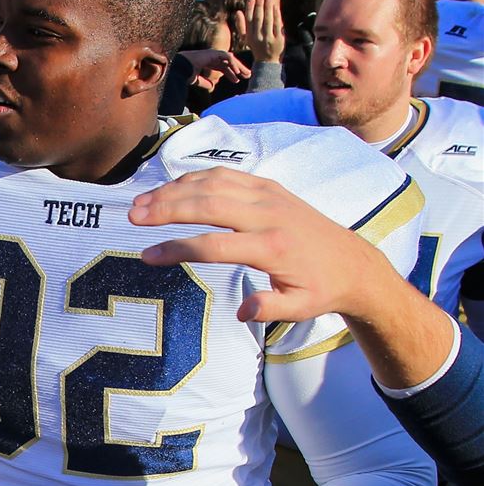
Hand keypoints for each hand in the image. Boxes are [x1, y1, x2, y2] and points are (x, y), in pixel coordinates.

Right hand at [128, 168, 390, 323]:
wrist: (353, 261)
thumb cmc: (321, 288)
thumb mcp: (302, 308)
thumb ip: (271, 307)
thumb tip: (243, 310)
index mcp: (272, 248)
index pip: (213, 245)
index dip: (177, 249)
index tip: (146, 256)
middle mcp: (267, 215)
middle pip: (206, 204)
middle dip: (165, 208)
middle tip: (132, 216)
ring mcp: (267, 195)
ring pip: (211, 184)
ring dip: (173, 190)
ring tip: (141, 202)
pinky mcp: (267, 185)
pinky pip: (224, 175)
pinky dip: (194, 178)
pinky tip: (171, 187)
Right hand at [178, 49, 250, 91]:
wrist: (179, 68)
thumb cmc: (184, 73)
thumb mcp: (196, 80)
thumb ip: (204, 82)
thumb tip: (211, 86)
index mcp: (207, 61)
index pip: (222, 66)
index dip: (230, 74)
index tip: (237, 81)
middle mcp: (211, 56)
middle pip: (228, 62)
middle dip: (238, 69)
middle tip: (247, 75)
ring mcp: (212, 54)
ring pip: (230, 59)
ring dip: (239, 66)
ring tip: (246, 74)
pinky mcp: (213, 53)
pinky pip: (227, 58)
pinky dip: (233, 64)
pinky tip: (237, 72)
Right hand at [233, 0, 283, 63]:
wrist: (267, 62)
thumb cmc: (256, 47)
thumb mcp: (246, 38)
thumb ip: (241, 25)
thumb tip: (238, 12)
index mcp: (249, 37)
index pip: (249, 20)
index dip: (250, 8)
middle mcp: (258, 38)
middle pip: (258, 18)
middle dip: (259, 5)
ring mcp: (269, 39)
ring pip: (268, 20)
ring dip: (268, 7)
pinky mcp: (278, 40)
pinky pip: (277, 25)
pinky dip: (276, 15)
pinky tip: (275, 6)